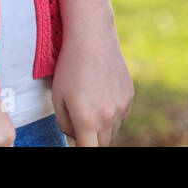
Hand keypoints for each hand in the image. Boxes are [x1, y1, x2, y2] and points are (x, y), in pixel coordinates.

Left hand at [50, 0, 132, 145]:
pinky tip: (101, 94)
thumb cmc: (69, 67)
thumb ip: (65, 125)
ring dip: (102, 127)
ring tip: (89, 104)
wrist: (92, 37)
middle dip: (90, 139)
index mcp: (88, 120)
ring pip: (112, 130)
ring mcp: (122, 106)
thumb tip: (76, 135)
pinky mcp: (130, 96)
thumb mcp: (58, 98)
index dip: (83, 149)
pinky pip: (121, 115)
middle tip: (79, 122)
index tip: (80, 143)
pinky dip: (111, 113)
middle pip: (102, 143)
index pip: (89, 151)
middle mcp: (109, 116)